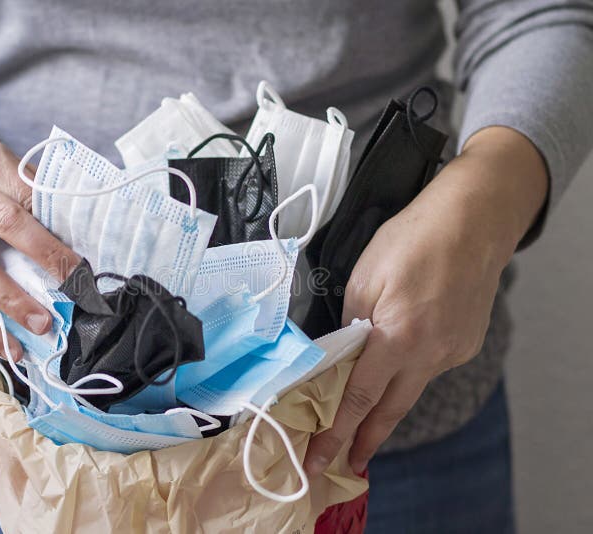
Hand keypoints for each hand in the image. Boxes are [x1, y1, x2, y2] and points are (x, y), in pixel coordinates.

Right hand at [0, 98, 78, 358]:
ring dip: (13, 301)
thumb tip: (76, 226)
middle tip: (77, 282)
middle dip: (45, 254)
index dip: (58, 214)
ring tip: (43, 325)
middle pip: (6, 224)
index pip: (28, 188)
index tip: (85, 239)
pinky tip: (8, 347)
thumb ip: (28, 185)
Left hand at [304, 126, 548, 474]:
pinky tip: (399, 360)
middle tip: (346, 466)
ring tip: (364, 422)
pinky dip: (409, 370)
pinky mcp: (465, 343)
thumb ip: (351, 324)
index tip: (320, 457)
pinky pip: (428, 366)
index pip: (358, 397)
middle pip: (390, 410)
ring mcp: (453, 351)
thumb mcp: (364, 278)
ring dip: (386, 406)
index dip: (337, 432)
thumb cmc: (413, 239)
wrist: (472, 220)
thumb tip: (341, 353)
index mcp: (398, 338)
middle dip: (365, 441)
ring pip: (410, 388)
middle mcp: (430, 353)